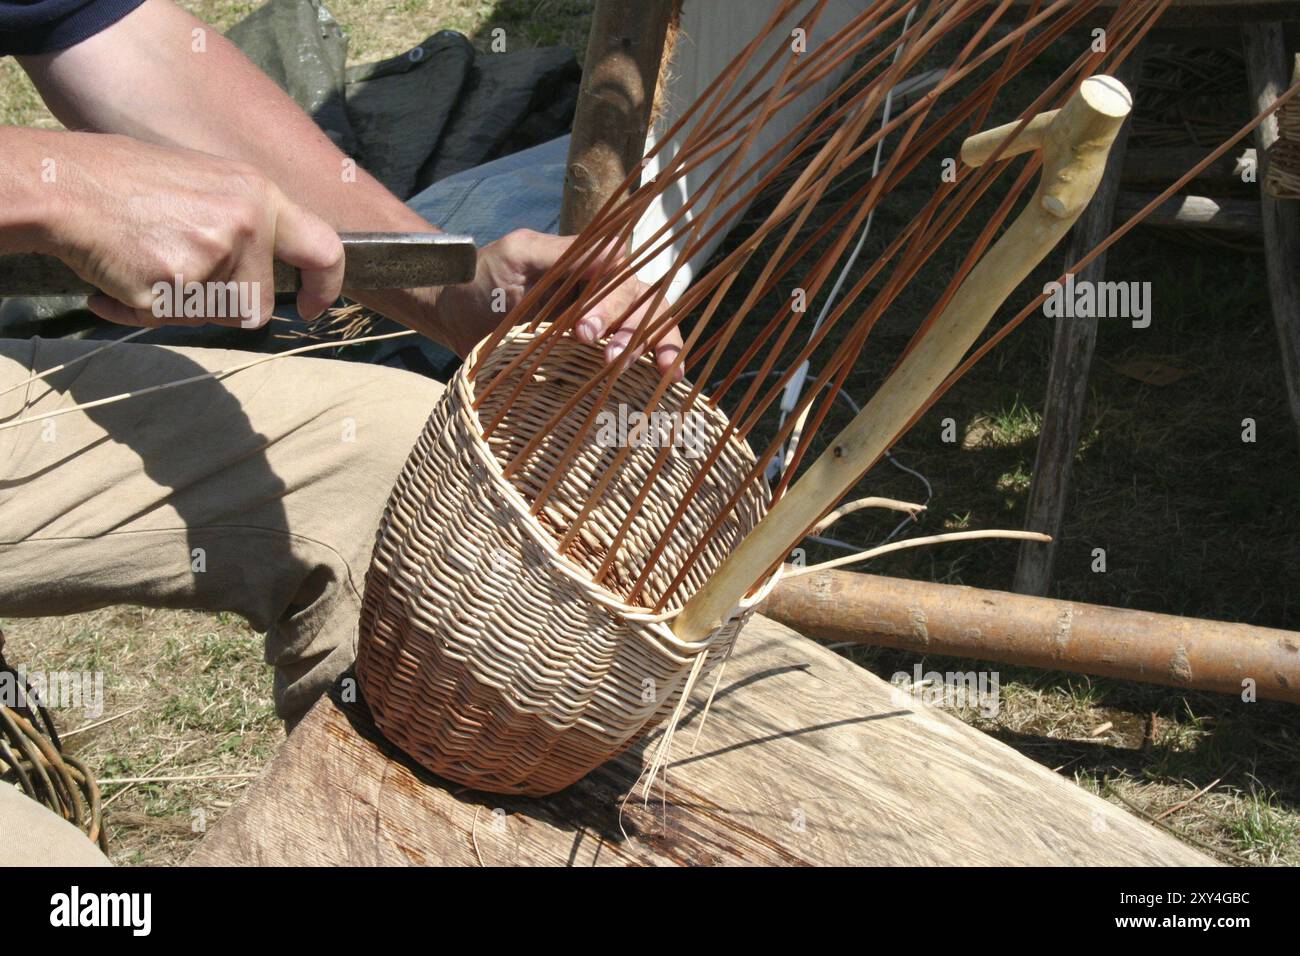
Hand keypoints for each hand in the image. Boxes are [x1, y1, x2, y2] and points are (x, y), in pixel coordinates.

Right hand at [43, 133, 342, 328]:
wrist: (65, 185)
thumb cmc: (129, 184)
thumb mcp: (207, 184)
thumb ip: (244, 222)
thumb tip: (269, 268)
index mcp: (258, 195)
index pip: (324, 249)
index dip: (324, 287)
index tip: (311, 306)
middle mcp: (246, 223)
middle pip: (257, 304)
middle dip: (223, 303)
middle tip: (182, 272)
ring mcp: (214, 253)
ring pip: (215, 316)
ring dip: (181, 305)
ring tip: (147, 262)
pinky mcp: (180, 283)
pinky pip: (171, 321)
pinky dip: (141, 310)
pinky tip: (121, 275)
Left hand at [430, 228, 684, 377]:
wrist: (453, 315)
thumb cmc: (483, 279)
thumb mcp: (518, 255)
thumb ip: (563, 252)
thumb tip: (616, 252)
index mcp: (593, 268)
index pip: (626, 281)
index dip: (616, 306)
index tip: (586, 332)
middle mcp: (605, 296)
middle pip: (645, 308)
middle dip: (636, 334)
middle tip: (611, 359)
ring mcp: (602, 328)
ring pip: (648, 332)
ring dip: (651, 351)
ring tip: (640, 374)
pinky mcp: (591, 358)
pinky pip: (631, 362)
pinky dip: (649, 373)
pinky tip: (664, 386)